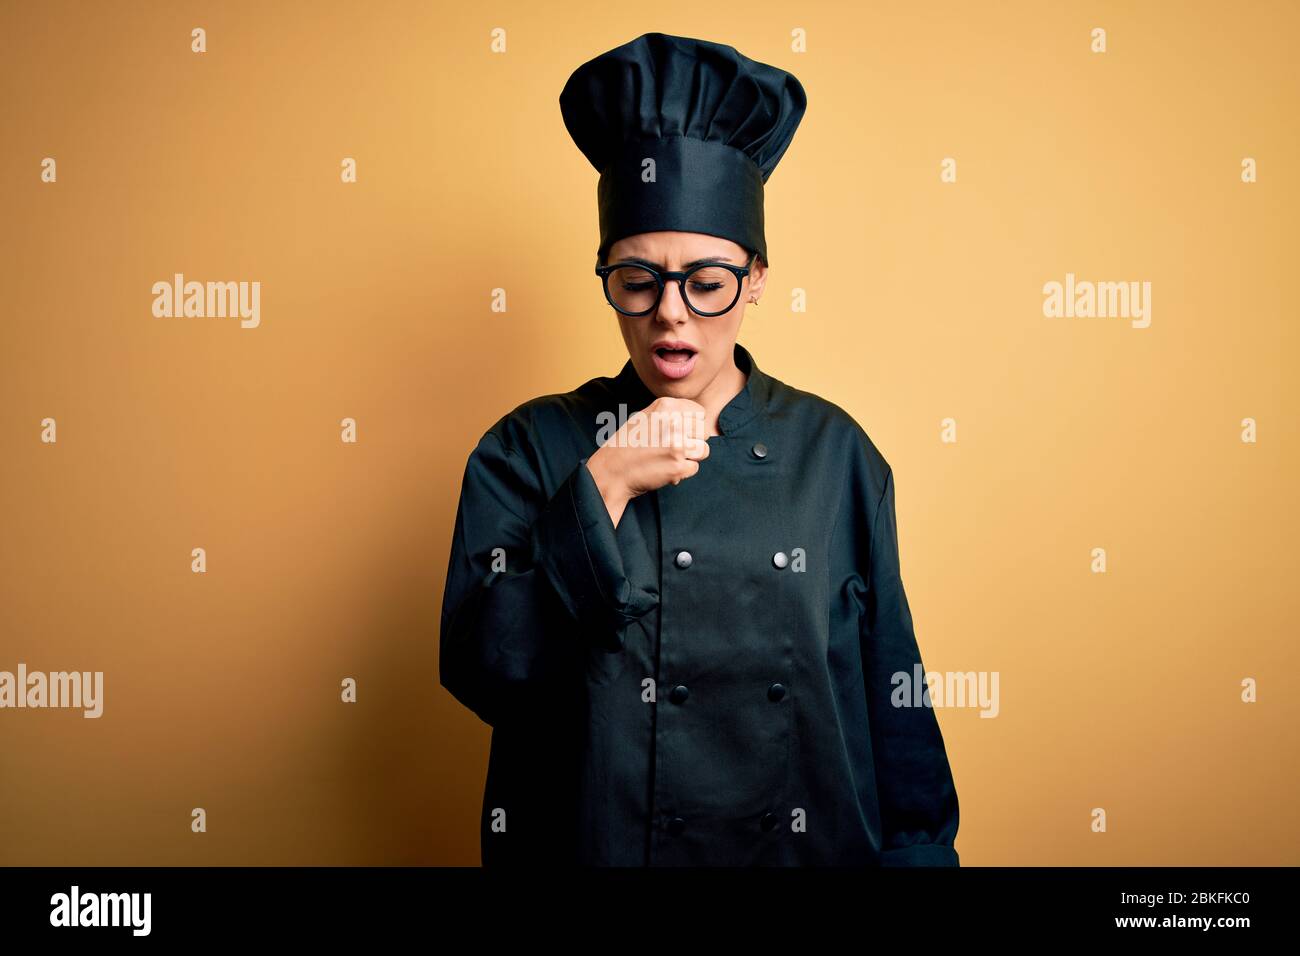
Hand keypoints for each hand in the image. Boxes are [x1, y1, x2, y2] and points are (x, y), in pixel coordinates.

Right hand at [585, 397, 710, 526]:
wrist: (610, 471)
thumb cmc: (626, 445)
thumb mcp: (645, 417)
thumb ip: (671, 414)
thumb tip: (697, 419)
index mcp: (665, 406)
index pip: (700, 413)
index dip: (692, 425)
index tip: (679, 432)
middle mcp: (672, 423)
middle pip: (703, 432)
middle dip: (692, 441)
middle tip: (673, 448)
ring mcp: (676, 445)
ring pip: (703, 450)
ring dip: (690, 457)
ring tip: (671, 458)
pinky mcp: (677, 467)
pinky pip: (694, 468)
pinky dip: (682, 472)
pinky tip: (666, 469)